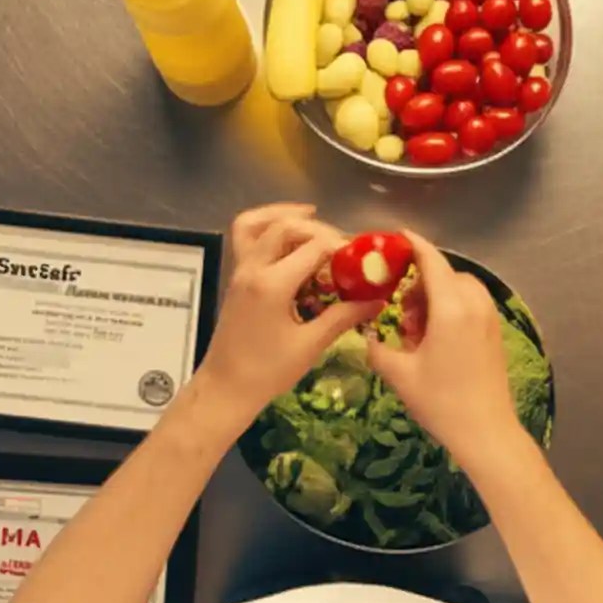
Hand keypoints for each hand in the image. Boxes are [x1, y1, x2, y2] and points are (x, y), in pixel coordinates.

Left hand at [196, 204, 381, 429]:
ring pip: (258, 224)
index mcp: (272, 284)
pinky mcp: (236, 278)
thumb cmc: (267, 372)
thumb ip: (343, 317)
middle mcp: (253, 269)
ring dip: (285, 215)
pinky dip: (264, 226)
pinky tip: (287, 234)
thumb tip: (377, 301)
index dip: (341, 246)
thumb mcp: (310, 345)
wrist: (225, 388)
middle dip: (319, 229)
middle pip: (286, 227)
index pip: (313, 246)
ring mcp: (240, 271)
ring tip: (312, 216)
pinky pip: (245, 237)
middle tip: (343, 245)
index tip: (362, 257)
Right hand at [368, 232, 524, 469]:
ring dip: (437, 296)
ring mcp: (489, 318)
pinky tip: (436, 339)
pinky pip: (471, 304)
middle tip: (402, 311)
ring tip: (417, 328)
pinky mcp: (496, 332)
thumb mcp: (400, 375)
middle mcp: (474, 305)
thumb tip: (367, 337)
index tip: (397, 236)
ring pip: (460, 288)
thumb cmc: (441, 402)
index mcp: (451, 308)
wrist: (486, 431)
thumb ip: (378, 349)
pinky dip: (452, 308)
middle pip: (445, 274)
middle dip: (421, 282)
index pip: (432, 261)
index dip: (414, 244)